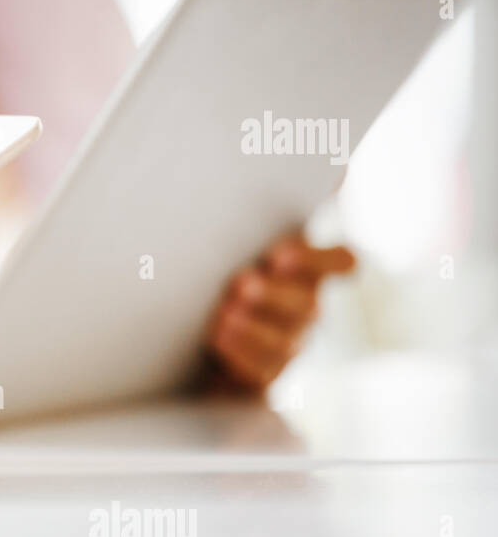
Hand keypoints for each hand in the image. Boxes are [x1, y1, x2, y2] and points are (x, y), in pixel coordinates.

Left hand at [205, 233, 354, 392]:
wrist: (196, 341)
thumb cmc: (219, 281)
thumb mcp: (234, 251)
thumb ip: (246, 228)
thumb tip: (263, 160)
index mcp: (307, 272)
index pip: (341, 261)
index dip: (319, 259)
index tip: (277, 256)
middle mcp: (306, 309)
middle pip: (308, 304)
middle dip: (273, 295)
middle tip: (240, 283)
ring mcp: (290, 344)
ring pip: (286, 342)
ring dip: (254, 328)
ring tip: (223, 314)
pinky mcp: (266, 376)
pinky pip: (264, 372)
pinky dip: (240, 354)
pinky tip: (218, 339)